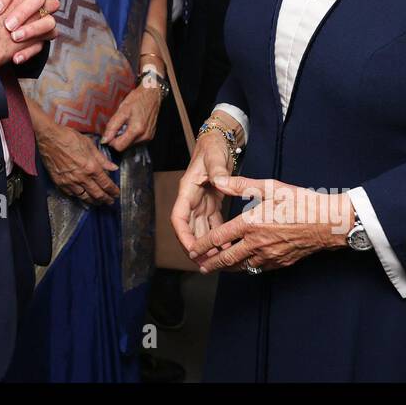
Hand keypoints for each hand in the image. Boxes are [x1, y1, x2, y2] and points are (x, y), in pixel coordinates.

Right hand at [39, 123, 119, 204]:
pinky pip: (71, 194)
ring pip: (84, 197)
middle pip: (97, 194)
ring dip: (93, 201)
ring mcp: (69, 181)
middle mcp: (81, 177)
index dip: (113, 191)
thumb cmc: (69, 137)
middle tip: (110, 201)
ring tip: (98, 202)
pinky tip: (82, 197)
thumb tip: (113, 168)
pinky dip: (79, 197)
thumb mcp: (89, 145)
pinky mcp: (59, 182)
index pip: (106, 184)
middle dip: (106, 199)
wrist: (49, 137)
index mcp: (91, 167)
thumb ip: (102, 159)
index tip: (116, 194)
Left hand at [101, 85, 161, 152]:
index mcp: (137, 130)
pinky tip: (133, 124)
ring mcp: (148, 137)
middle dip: (119, 137)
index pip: (119, 147)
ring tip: (128, 123)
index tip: (112, 131)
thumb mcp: (122, 110)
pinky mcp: (150, 136)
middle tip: (121, 123)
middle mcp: (144, 136)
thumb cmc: (137, 99)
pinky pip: (136, 141)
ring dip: (125, 136)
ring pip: (130, 144)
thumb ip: (112, 126)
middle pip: (124, 146)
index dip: (112, 140)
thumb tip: (105, 140)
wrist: (152, 94)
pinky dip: (132, 135)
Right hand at [169, 130, 233, 262]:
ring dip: (206, 245)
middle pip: (188, 229)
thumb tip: (220, 182)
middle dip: (195, 247)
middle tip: (207, 264)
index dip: (183, 236)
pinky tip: (226, 246)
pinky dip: (217, 235)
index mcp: (187, 190)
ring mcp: (201, 202)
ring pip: (199, 229)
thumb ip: (218, 170)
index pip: (179, 218)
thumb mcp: (215, 157)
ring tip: (217, 260)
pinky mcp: (211, 203)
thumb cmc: (213, 147)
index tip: (192, 250)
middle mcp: (191, 199)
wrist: (218, 141)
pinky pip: (212, 224)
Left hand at [189, 176, 353, 274]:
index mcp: (252, 224)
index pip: (220, 238)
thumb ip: (241, 185)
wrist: (329, 222)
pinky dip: (246, 267)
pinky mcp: (281, 262)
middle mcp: (258, 243)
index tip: (193, 250)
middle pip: (227, 258)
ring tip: (216, 267)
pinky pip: (258, 268)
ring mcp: (270, 255)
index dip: (203, 245)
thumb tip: (218, 180)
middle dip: (211, 263)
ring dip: (227, 267)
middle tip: (200, 266)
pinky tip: (243, 264)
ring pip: (242, 266)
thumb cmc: (301, 202)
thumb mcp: (270, 187)